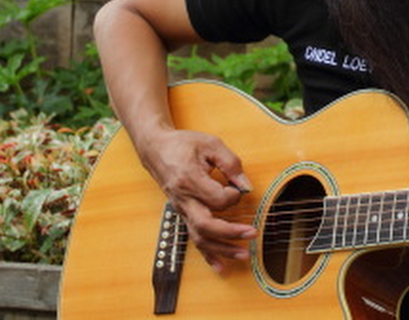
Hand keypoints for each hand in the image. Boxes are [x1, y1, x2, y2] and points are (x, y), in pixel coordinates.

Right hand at [142, 127, 257, 272]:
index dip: (234, 194)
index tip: (239, 186)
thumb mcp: (210, 144)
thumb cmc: (183, 145)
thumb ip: (230, 162)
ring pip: (200, 237)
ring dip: (222, 249)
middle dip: (231, 233)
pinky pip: (195, 238)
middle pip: (206, 225)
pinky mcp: (184, 214)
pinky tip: (221, 265)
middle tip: (251, 233)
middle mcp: (184, 199)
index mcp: (190, 180)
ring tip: (243, 254)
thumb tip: (245, 184)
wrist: (157, 149)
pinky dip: (208, 255)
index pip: (217, 198)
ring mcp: (182, 210)